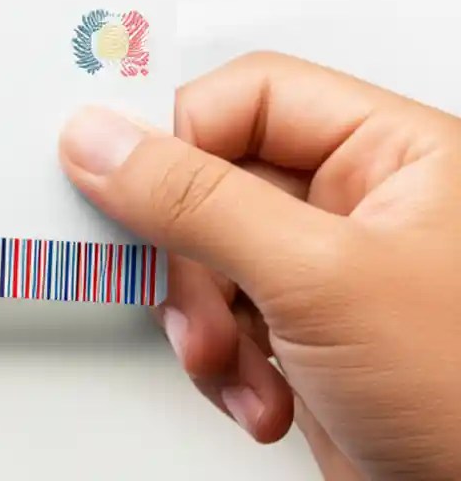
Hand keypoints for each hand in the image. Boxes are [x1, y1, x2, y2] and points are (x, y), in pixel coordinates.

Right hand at [59, 52, 460, 479]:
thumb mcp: (320, 280)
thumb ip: (198, 201)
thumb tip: (100, 141)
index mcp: (395, 154)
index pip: (250, 98)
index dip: (175, 133)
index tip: (110, 175)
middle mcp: (363, 204)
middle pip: (214, 182)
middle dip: (189, 258)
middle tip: (182, 297)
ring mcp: (331, 274)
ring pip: (208, 258)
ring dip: (201, 320)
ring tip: (230, 363)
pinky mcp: (308, 335)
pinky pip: (223, 320)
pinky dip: (222, 365)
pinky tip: (260, 396)